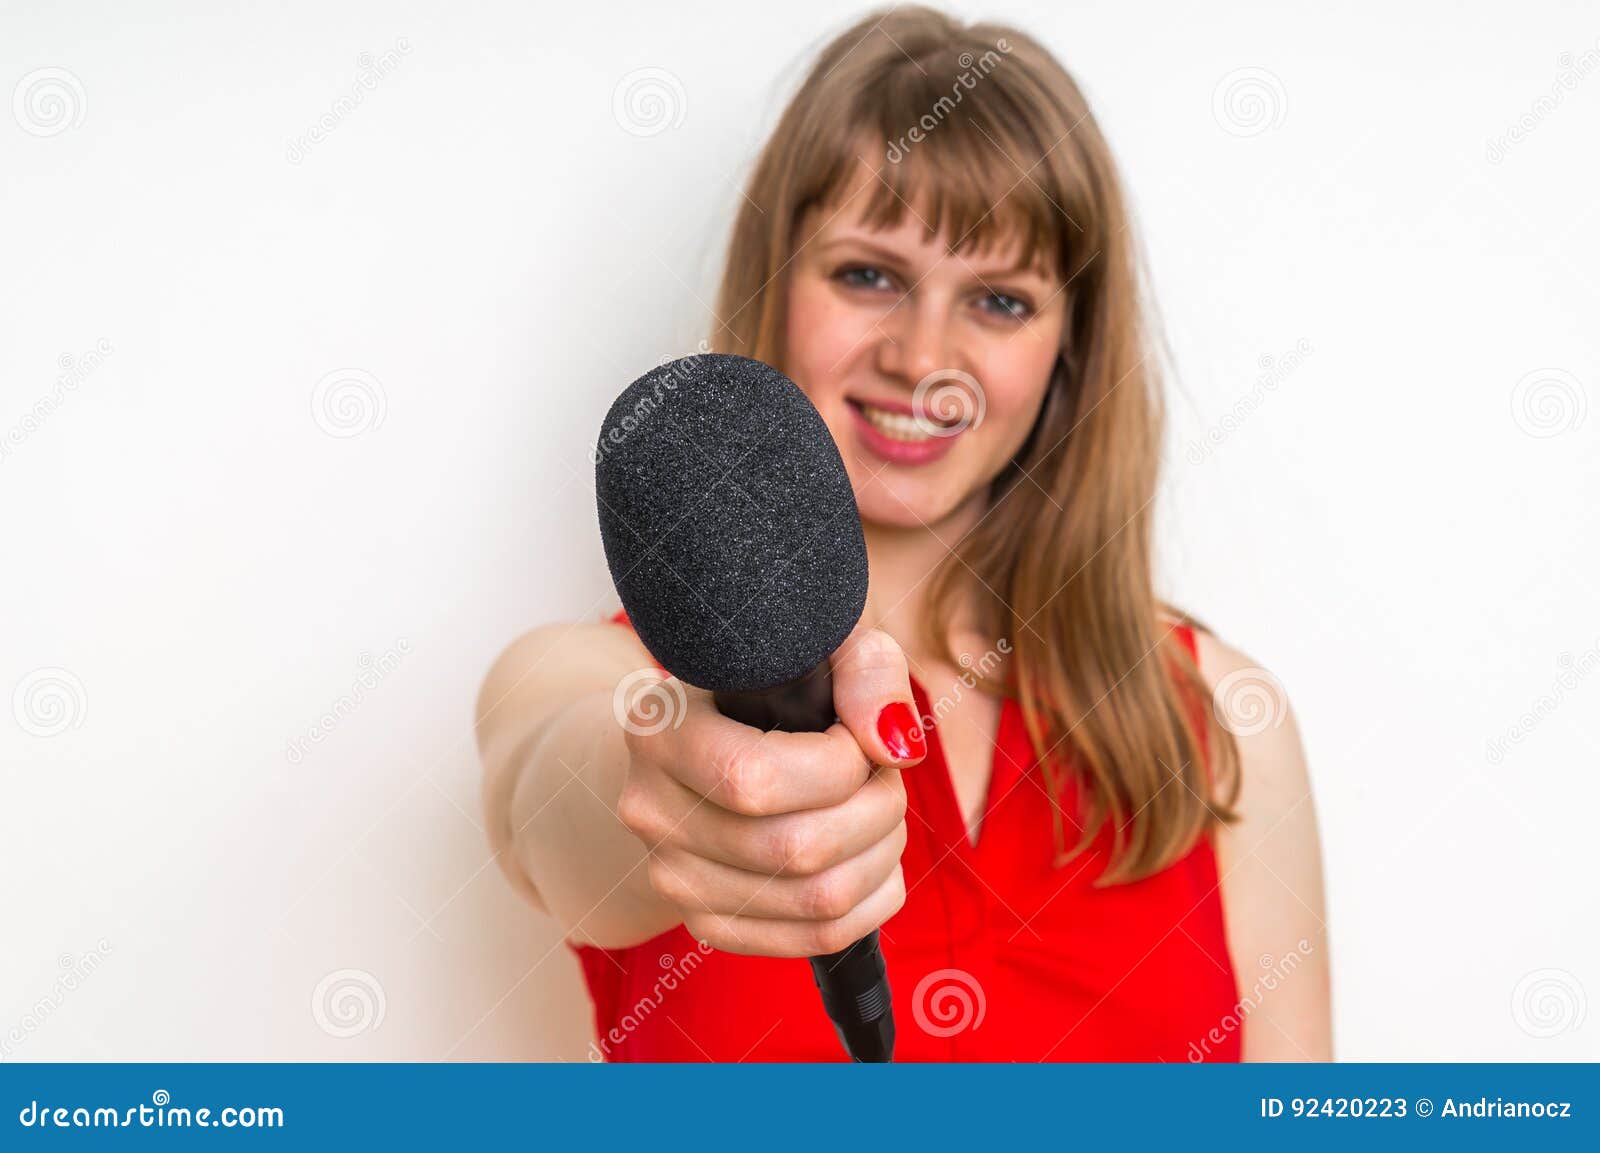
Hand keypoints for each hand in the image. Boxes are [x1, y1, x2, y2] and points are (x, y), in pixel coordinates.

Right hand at [616, 627, 925, 956]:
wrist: (695, 747)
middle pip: (796, 848)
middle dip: (875, 809)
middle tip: (882, 776)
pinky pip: (818, 937)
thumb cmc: (763, 689)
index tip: (857, 738)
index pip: (755, 777)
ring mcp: (674, 878)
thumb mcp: (812, 648)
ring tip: (880, 810)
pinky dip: (873, 900)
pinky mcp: (708, 923)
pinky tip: (873, 856)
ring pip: (818, 898)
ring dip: (882, 853)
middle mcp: (652, 811)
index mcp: (658, 731)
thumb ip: (865, 671)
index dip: (839, 765)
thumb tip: (896, 745)